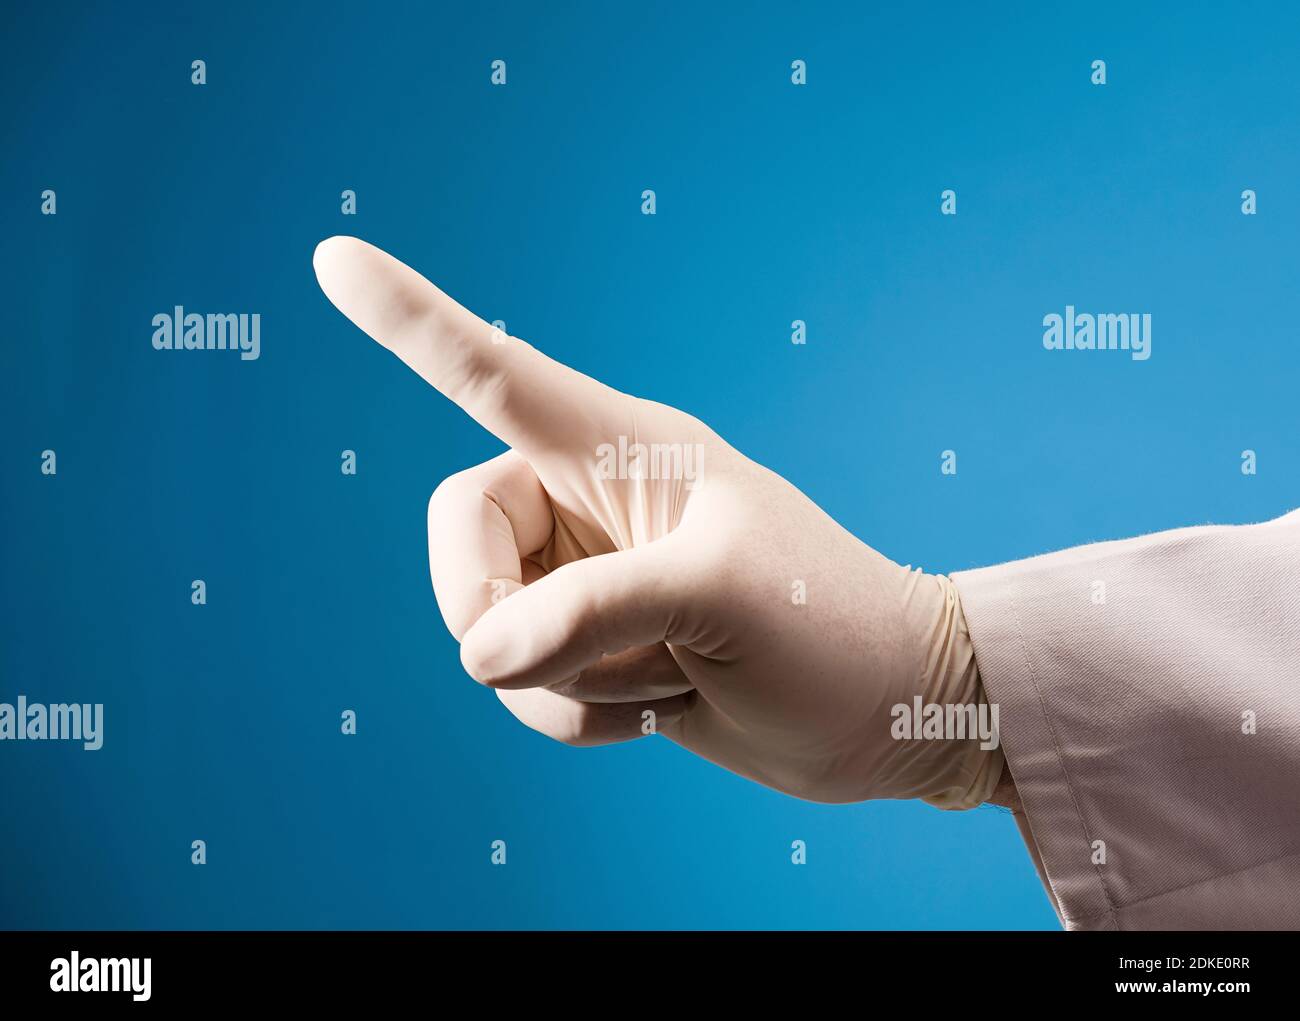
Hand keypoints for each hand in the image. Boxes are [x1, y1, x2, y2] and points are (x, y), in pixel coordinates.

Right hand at [313, 236, 1002, 806]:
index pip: (495, 372)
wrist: (887, 714)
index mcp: (625, 446)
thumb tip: (479, 654)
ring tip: (662, 686)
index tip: (330, 256)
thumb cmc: (832, 633)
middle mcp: (593, 499)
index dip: (408, 319)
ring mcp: (592, 575)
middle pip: (458, 531)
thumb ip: (590, 613)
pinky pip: (521, 679)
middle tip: (556, 665)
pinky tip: (655, 713)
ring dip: (555, 682)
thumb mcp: (722, 604)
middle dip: (490, 611)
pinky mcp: (598, 642)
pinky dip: (568, 714)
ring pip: (486, 622)